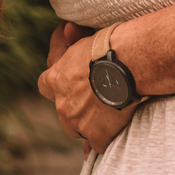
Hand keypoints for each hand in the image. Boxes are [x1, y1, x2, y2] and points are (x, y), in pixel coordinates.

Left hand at [38, 30, 138, 155]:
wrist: (129, 62)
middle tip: (95, 100)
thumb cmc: (110, 44)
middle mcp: (62, 103)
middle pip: (63, 112)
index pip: (44, 85)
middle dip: (75, 109)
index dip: (56, 87)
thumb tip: (64, 29)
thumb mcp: (85, 39)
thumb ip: (73, 43)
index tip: (67, 86)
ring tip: (107, 115)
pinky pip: (98, 145)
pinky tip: (114, 133)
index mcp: (56, 78)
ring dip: (88, 125)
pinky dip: (105, 139)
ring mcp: (78, 122)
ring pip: (77, 130)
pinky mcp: (97, 135)